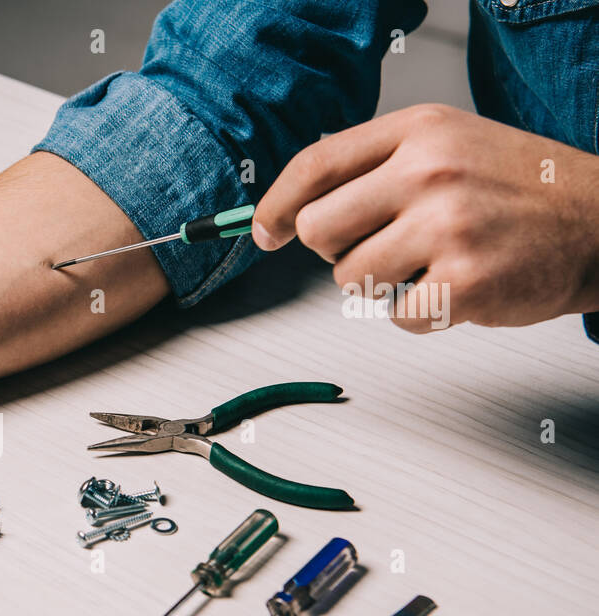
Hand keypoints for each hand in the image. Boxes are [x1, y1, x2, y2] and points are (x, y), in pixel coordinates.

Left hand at [253, 103, 598, 331]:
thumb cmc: (519, 190)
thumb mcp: (449, 146)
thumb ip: (376, 167)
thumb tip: (297, 210)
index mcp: (420, 131)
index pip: (315, 166)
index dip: (276, 205)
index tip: (265, 231)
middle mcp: (430, 172)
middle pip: (320, 229)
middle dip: (338, 249)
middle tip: (382, 246)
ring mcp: (447, 228)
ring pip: (351, 279)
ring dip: (381, 283)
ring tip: (430, 263)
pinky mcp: (463, 283)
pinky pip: (395, 315)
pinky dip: (419, 312)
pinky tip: (455, 286)